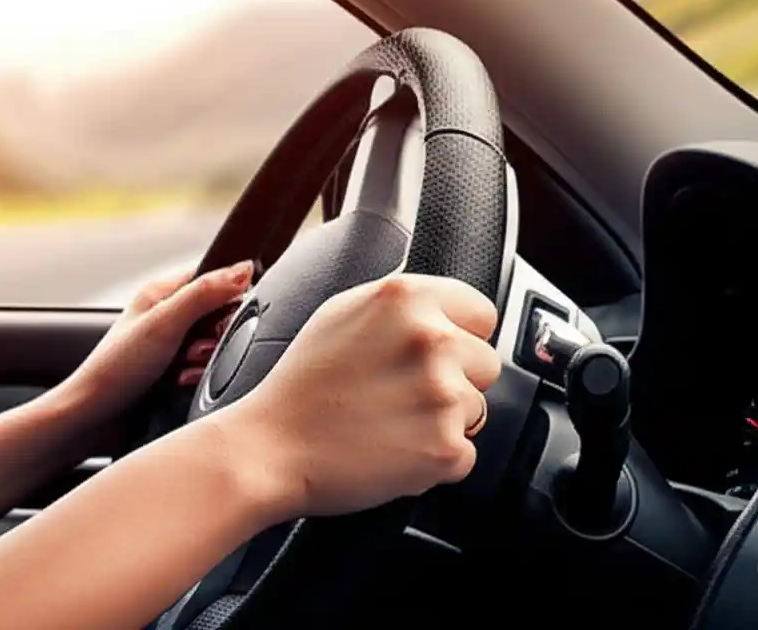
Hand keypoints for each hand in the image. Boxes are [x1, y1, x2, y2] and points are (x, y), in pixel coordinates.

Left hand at [60, 260, 253, 425]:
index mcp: (161, 292)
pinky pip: (201, 370)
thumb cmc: (115, 368)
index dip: (228, 295)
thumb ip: (205, 293)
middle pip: (216, 314)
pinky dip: (196, 378)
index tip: (224, 317)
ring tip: (184, 369)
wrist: (92, 418)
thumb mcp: (164, 323)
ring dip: (204, 360)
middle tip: (196, 348)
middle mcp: (164, 315)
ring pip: (212, 345)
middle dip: (215, 336)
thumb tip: (244, 268)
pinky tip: (181, 383)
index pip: (211, 277)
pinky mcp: (170, 372)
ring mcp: (168, 345)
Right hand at [210, 273, 500, 518]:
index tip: (432, 355)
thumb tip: (441, 304)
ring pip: (476, 410)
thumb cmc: (300, 386)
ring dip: (442, 421)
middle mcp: (432, 339)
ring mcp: (443, 395)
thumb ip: (399, 304)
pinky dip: (434, 460)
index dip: (459, 336)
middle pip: (486, 363)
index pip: (482, 313)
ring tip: (390, 421)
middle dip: (454, 380)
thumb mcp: (341, 312)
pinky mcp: (445, 448)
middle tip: (400, 392)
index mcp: (407, 298)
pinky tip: (393, 449)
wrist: (271, 449)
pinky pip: (464, 455)